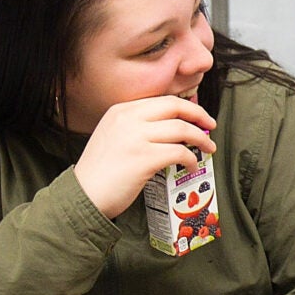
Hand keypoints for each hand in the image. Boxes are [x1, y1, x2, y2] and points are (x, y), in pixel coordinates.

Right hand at [72, 96, 215, 218]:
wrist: (83, 195)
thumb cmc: (101, 172)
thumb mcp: (114, 136)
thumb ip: (138, 127)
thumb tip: (174, 127)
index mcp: (120, 110)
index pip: (162, 100)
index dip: (186, 107)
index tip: (198, 117)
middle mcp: (127, 118)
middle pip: (175, 107)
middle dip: (199, 115)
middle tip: (210, 126)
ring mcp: (135, 137)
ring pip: (181, 129)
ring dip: (200, 139)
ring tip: (207, 148)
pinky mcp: (143, 158)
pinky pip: (179, 152)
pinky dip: (191, 159)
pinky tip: (190, 166)